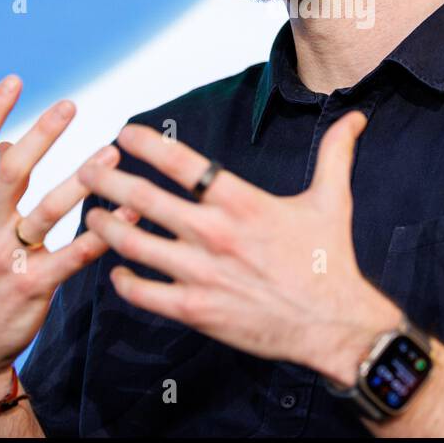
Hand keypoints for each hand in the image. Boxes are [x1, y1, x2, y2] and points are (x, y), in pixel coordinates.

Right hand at [0, 74, 139, 399]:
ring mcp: (5, 256)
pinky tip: (133, 214)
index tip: (15, 80)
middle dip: (42, 136)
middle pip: (12, 172)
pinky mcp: (33, 283)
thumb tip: (5, 142)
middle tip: (69, 105)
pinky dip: (106, 232)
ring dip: (83, 181)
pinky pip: (76, 253)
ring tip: (112, 156)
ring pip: (47, 210)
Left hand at [76, 111, 401, 383]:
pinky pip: (144, 293)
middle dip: (108, 180)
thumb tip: (356, 117)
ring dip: (106, 227)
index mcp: (242, 201)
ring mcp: (201, 274)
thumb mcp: (333, 199)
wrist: (335, 325)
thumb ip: (335, 153)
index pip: (182, 163)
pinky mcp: (196, 310)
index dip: (146, 144)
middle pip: (145, 198)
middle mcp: (215, 233)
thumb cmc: (331, 261)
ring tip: (92, 216)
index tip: (123, 133)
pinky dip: (123, 281)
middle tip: (87, 170)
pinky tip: (116, 272)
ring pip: (134, 243)